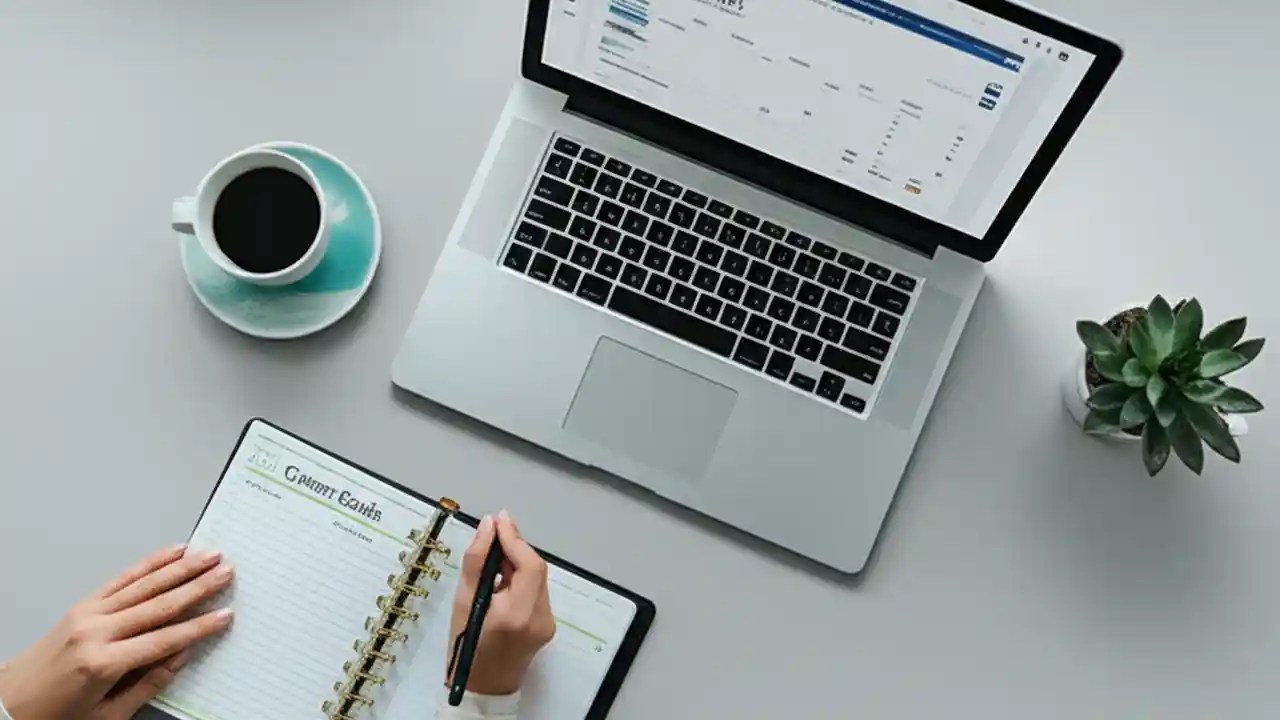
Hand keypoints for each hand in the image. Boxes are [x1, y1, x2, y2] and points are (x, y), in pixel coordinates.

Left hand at [0, 545, 233, 719]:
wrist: (9, 703)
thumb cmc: (55, 715)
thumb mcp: (107, 715)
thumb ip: (147, 685)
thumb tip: (180, 657)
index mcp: (103, 664)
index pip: (163, 640)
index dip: (198, 627)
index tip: (224, 615)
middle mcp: (96, 632)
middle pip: (158, 605)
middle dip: (197, 587)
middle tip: (225, 573)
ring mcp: (88, 614)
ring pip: (143, 586)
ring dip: (180, 568)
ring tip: (207, 556)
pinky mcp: (82, 605)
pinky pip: (121, 580)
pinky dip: (148, 564)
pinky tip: (170, 554)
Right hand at [447, 511, 555, 695]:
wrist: (483, 687)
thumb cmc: (466, 647)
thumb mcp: (462, 602)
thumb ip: (477, 561)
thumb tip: (489, 525)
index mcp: (518, 615)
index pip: (528, 565)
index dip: (515, 539)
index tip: (500, 520)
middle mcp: (540, 618)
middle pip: (536, 569)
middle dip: (516, 548)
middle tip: (493, 535)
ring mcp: (547, 623)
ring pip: (537, 579)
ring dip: (518, 563)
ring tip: (494, 558)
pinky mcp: (547, 625)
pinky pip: (536, 592)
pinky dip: (521, 579)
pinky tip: (503, 579)